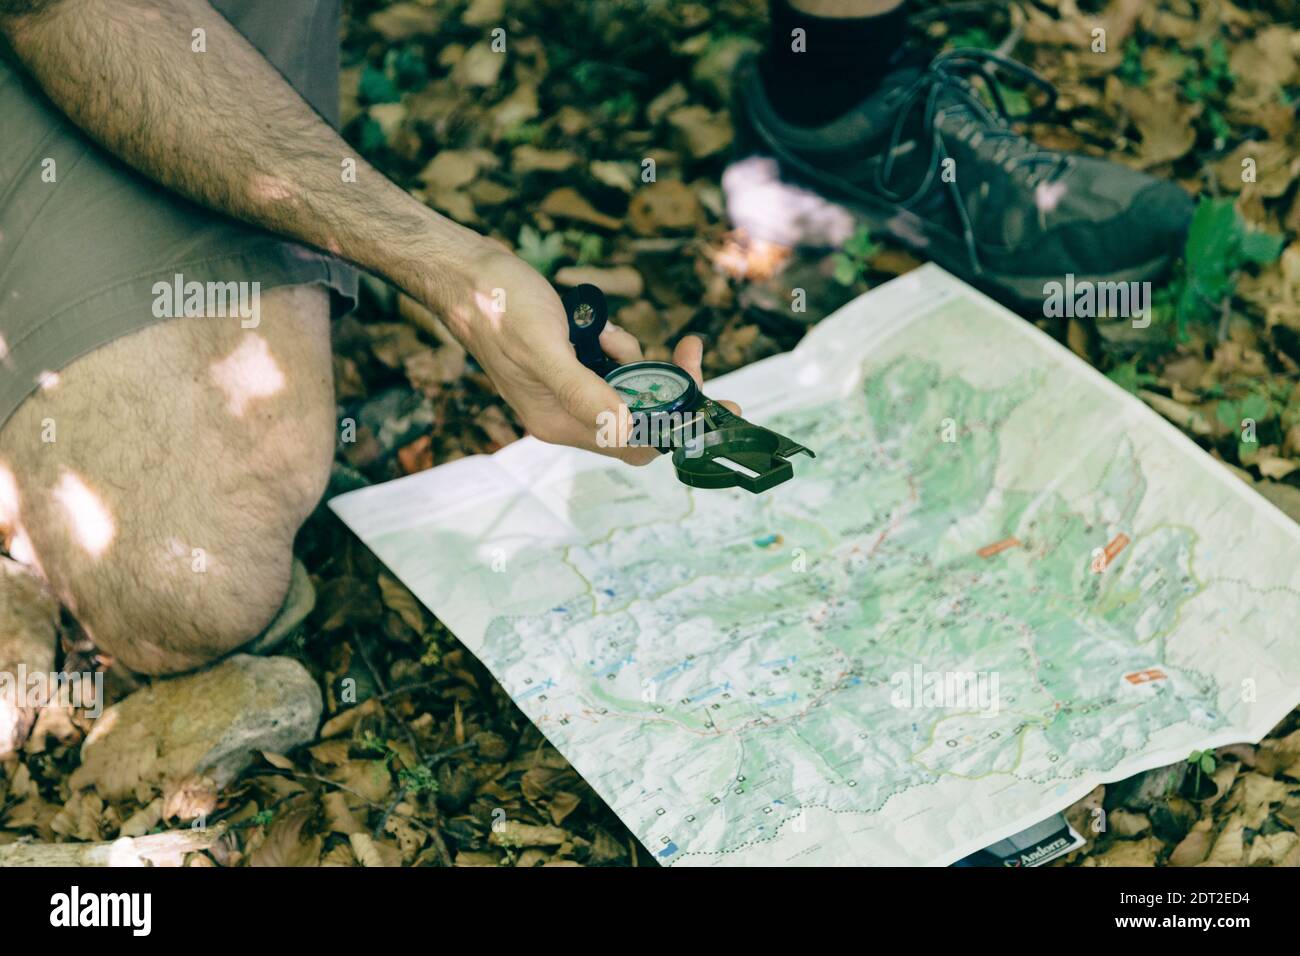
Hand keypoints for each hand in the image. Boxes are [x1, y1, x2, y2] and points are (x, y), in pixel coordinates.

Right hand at [429, 245, 731, 464]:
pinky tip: (594, 322)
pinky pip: (611, 365)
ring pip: (627, 388)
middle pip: (638, 419)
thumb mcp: (545, 347)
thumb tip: (631, 431)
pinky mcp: (569, 366)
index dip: (675, 425)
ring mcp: (566, 391)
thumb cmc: (498, 305)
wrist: (465, 272)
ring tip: (607, 330)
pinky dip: (615, 342)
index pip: (634, 444)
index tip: (709, 399)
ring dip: (632, 356)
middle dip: (666, 386)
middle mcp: (565, 415)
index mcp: (558, 423)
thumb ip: (586, 393)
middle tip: (691, 350)